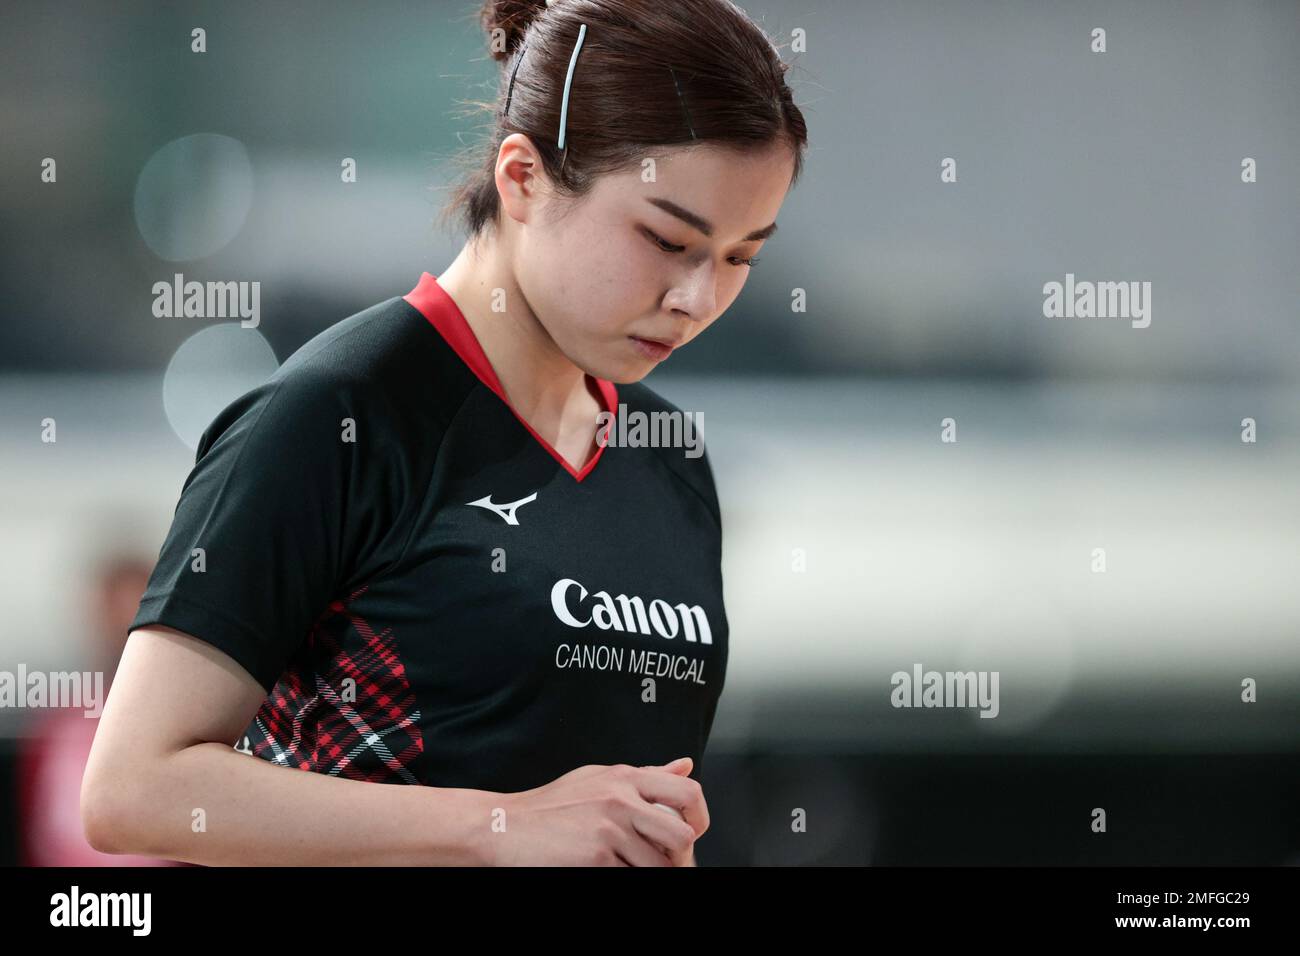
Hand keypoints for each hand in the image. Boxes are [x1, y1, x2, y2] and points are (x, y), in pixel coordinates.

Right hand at [485, 757, 707, 865]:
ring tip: (631, 866)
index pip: (687, 792)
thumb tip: (684, 765)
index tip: (692, 833)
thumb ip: (644, 774)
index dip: (700, 819)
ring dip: (651, 871)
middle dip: (679, 857)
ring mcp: (608, 829)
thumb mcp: (597, 778)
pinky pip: (631, 877)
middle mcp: (621, 799)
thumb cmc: (551, 806)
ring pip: (659, 865)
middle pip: (682, 836)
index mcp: (625, 777)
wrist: (504, 827)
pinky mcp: (595, 858)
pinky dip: (626, 876)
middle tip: (665, 863)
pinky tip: (609, 869)